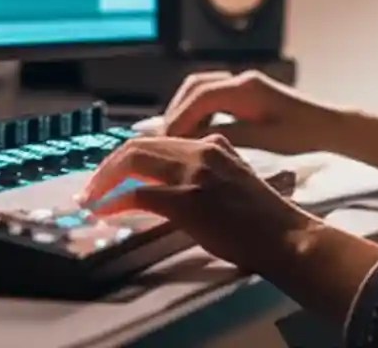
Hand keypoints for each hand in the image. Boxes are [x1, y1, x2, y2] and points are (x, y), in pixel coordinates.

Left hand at [77, 133, 320, 274]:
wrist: (287, 237)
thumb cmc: (265, 220)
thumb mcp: (235, 180)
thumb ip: (206, 172)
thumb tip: (171, 184)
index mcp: (213, 144)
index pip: (158, 140)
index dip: (128, 156)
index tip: (112, 174)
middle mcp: (202, 150)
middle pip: (140, 145)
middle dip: (109, 166)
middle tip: (91, 187)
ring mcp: (194, 174)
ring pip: (134, 161)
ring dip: (105, 180)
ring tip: (91, 198)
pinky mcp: (188, 200)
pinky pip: (139, 193)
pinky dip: (116, 201)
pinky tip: (106, 211)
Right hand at [160, 70, 342, 154]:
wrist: (329, 125)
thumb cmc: (302, 134)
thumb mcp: (263, 140)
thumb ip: (228, 137)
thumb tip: (194, 142)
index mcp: (245, 88)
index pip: (199, 98)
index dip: (178, 118)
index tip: (163, 140)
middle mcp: (241, 80)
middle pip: (195, 88)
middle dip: (176, 111)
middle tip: (163, 138)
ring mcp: (244, 85)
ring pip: (202, 91)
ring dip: (186, 111)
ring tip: (176, 138)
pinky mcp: (247, 94)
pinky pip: (214, 98)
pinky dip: (200, 113)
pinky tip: (198, 134)